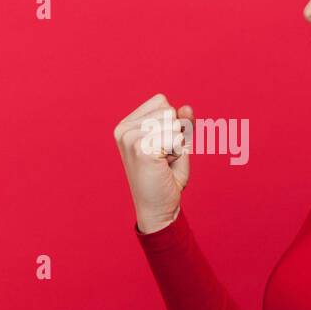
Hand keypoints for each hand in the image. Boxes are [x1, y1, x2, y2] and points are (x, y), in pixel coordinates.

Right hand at [113, 94, 194, 233]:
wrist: (159, 208)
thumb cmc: (166, 177)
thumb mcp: (177, 143)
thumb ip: (182, 123)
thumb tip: (186, 107)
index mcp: (126, 124)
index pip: (161, 101)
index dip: (172, 123)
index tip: (162, 146)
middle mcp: (123, 129)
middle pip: (168, 109)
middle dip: (175, 134)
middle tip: (163, 158)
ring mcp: (129, 137)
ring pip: (173, 122)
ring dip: (176, 144)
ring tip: (162, 163)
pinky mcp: (140, 148)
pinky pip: (175, 137)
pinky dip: (177, 152)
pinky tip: (163, 167)